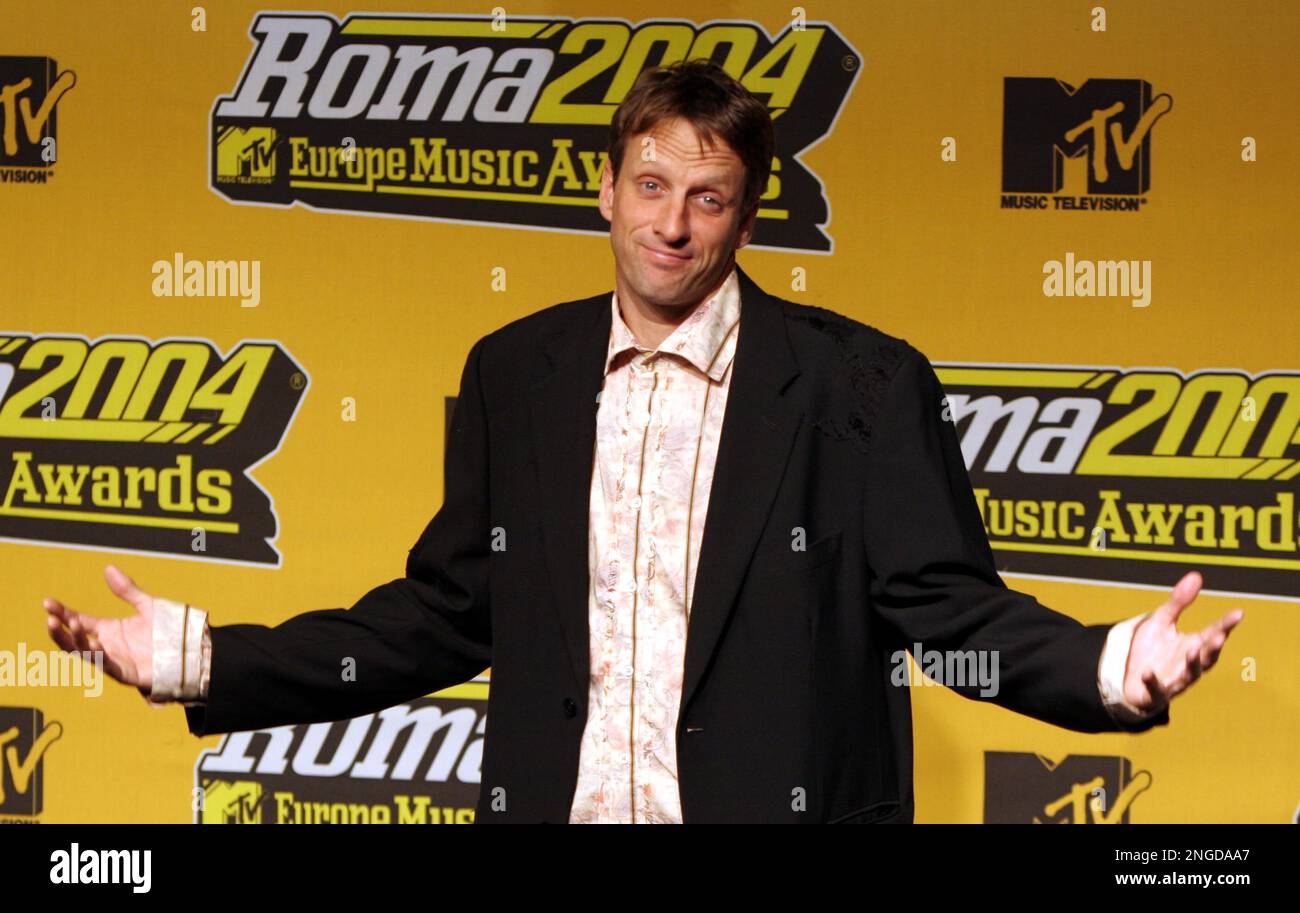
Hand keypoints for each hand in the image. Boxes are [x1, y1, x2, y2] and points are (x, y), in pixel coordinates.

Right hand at [44, 564, 155, 694]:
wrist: (190, 651)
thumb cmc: (168, 632)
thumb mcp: (147, 605)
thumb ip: (127, 590)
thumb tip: (108, 567)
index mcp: (109, 630)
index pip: (79, 620)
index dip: (62, 613)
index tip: (47, 602)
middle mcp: (107, 646)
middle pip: (75, 639)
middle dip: (61, 630)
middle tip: (50, 618)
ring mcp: (115, 660)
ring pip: (86, 654)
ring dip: (74, 642)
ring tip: (64, 627)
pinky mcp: (126, 673)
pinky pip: (108, 666)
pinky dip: (99, 657)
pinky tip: (93, 646)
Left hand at [1123, 571, 1242, 712]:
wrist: (1130, 676)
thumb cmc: (1153, 649)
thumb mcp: (1162, 620)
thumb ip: (1179, 601)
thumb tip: (1196, 575)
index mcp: (1194, 645)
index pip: (1213, 634)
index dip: (1225, 624)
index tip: (1238, 612)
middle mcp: (1188, 664)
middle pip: (1206, 657)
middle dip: (1213, 648)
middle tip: (1220, 636)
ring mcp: (1173, 680)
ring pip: (1188, 675)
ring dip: (1192, 663)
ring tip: (1192, 649)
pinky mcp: (1154, 692)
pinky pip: (1155, 689)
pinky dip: (1152, 682)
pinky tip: (1148, 672)